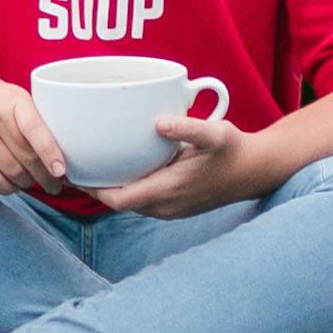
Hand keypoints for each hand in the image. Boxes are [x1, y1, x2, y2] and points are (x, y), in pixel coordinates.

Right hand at [0, 61, 72, 194]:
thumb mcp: (9, 93)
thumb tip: (56, 151)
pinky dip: (6, 187)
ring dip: (27, 184)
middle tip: (56, 185)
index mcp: (14, 99)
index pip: (35, 129)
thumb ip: (30, 117)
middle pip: (27, 158)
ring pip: (12, 172)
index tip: (61, 170)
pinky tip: (12, 185)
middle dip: (46, 177)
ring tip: (33, 183)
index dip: (51, 153)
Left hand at [89, 117, 276, 218]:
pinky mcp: (176, 207)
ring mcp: (171, 210)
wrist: (256, 171)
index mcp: (170, 190)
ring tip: (94, 165)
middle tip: (77, 163)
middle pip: (120, 203)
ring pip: (131, 203)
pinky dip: (129, 188)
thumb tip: (160, 122)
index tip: (76, 172)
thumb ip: (189, 128)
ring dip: (113, 188)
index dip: (94, 189)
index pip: (119, 200)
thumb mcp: (216, 133)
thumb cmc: (234, 150)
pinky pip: (143, 201)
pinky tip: (124, 168)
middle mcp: (166, 206)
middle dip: (98, 187)